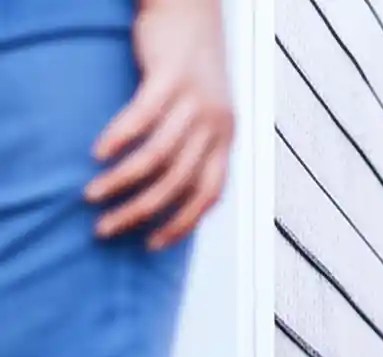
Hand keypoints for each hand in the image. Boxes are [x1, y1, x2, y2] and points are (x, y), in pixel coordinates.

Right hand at [85, 0, 234, 250]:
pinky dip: (119, 138)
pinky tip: (98, 153)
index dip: (183, 223)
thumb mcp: (205, 110)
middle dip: (142, 212)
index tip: (152, 244)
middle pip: (178, 183)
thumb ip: (195, 144)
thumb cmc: (191, 66)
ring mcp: (195, 102)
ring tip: (93, 196)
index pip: (210, 195)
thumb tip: (168, 186)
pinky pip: (143, 116)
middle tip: (106, 230)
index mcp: (226, 139)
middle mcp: (216, 125)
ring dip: (123, 181)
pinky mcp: (170, 78)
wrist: (193, 10)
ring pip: (158, 156)